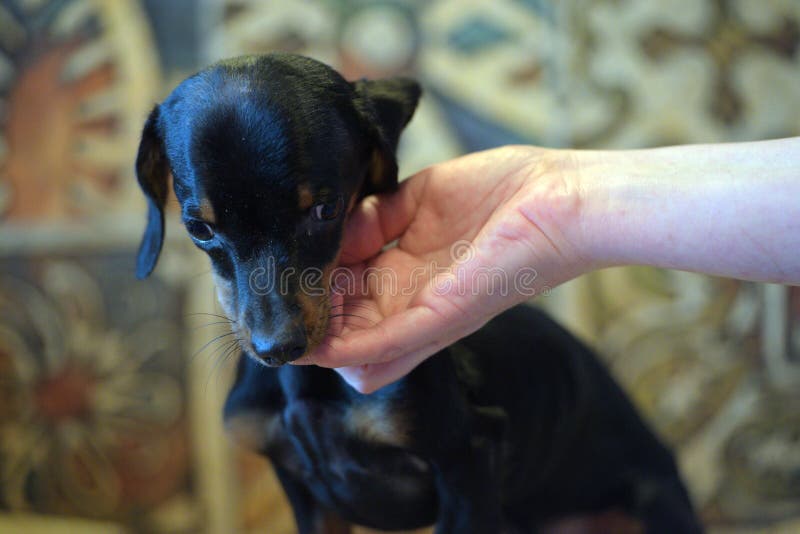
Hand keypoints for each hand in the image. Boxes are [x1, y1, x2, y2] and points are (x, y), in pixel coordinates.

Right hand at [300, 145, 588, 392]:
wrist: (561, 198)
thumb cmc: (507, 190)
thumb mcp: (425, 196)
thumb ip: (379, 214)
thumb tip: (334, 229)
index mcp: (410, 268)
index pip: (347, 287)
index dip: (313, 285)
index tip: (278, 278)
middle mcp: (414, 297)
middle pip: (346, 320)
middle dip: (308, 317)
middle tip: (269, 309)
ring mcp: (428, 311)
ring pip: (359, 343)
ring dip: (320, 341)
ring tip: (281, 334)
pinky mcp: (445, 316)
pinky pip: (388, 343)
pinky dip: (350, 349)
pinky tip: (316, 348)